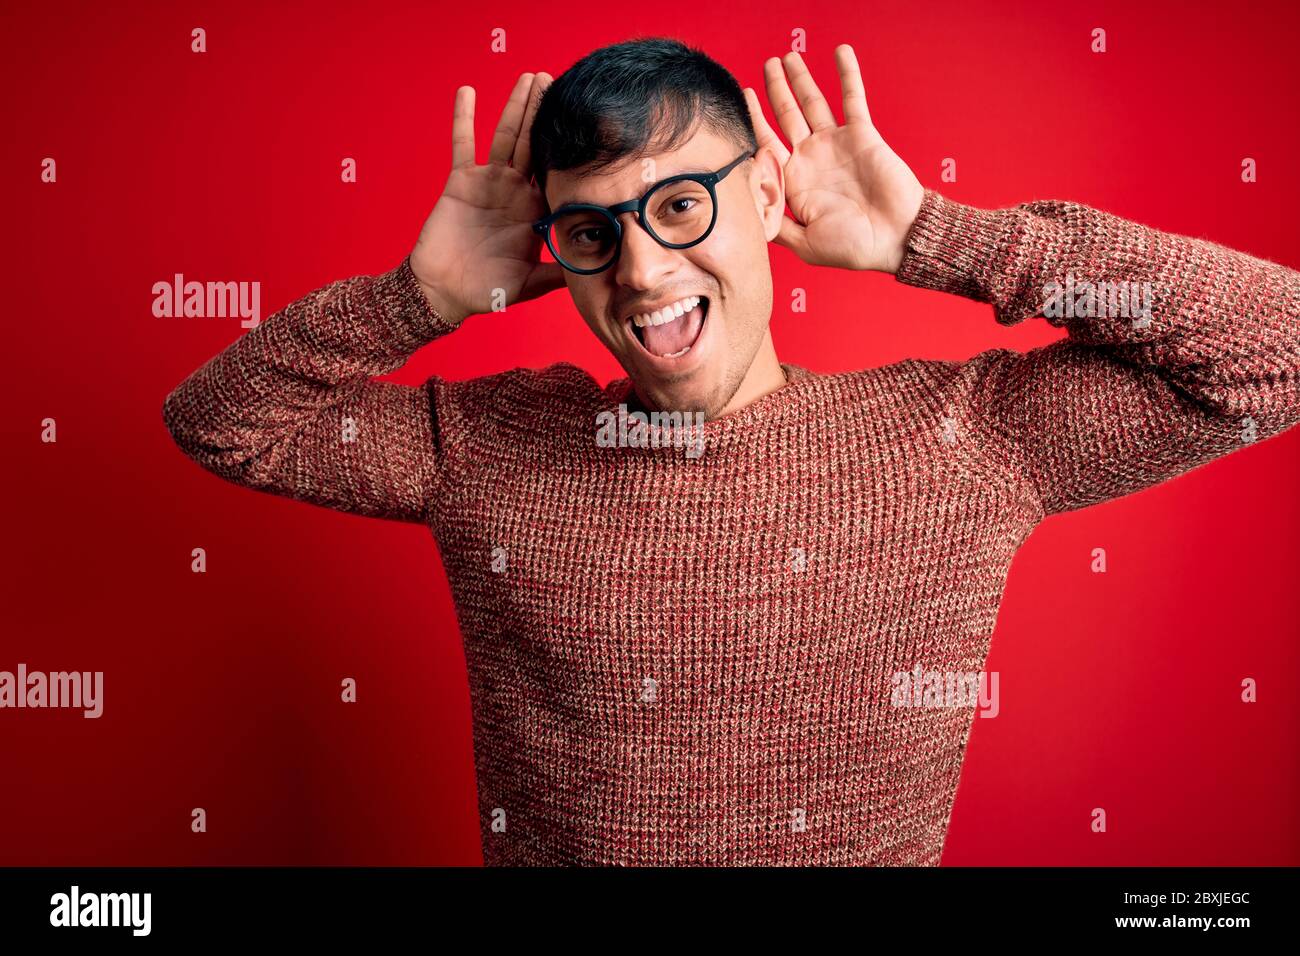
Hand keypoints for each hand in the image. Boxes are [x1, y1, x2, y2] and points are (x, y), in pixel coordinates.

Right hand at [409, 72, 566, 323]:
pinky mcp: (461, 181)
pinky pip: (462, 144)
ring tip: (528, 79)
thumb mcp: (528, 284)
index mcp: (535, 212)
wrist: (444, 292)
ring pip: (506, 137)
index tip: (585, 122)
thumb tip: (592, 274)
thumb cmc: (487, 291)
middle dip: (545, 115)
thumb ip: (557, 275)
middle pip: (535, 145)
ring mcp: (489, 183)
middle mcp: (516, 192)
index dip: (569, 149)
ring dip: (516, 108)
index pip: (556, 173)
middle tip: (559, 81)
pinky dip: (463, 118)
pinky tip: (468, 91)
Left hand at [745, 45, 923, 273]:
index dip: (754, 121)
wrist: (897, 238)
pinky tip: (841, 52)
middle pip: (787, 116)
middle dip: (775, 90)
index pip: (767, 144)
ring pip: (814, 102)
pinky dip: (847, 74)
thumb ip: (777, 227)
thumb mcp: (805, 243)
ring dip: (802, 79)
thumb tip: (749, 217)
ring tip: (789, 56)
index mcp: (795, 182)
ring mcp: (837, 144)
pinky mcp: (862, 134)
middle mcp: (813, 159)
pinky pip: (853, 98)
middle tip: (766, 65)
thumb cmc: (854, 247)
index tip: (742, 98)